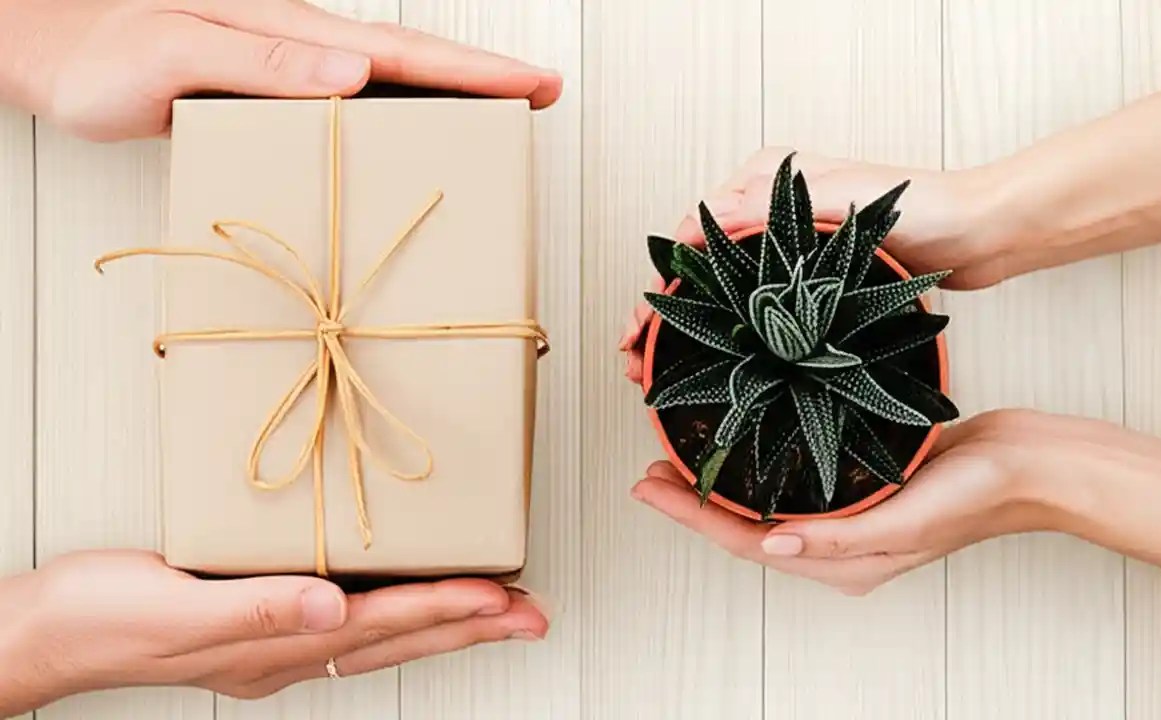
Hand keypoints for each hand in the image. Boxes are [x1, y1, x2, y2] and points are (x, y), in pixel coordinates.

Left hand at [0, 0, 561, 140]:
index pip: (399, 52)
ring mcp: (289, 68)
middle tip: (542, 93)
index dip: (471, 69)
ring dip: (448, 94)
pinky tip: (409, 132)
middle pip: (410, 59)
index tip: (531, 82)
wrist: (56, 57)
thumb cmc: (104, 57)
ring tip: (500, 110)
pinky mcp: (272, 92)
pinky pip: (352, 104)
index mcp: (290, 32)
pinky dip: (396, 114)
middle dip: (482, 76)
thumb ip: (260, 63)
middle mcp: (299, 46)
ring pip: (387, 81)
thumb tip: (352, 72)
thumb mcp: (178, 54)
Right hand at [0, 550, 547, 713]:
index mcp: (275, 645)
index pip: (384, 623)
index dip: (447, 607)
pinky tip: (402, 600)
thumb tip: (334, 609)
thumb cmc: (100, 619)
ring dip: (443, 619)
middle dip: (470, 625)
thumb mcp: (175, 609)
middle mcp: (287, 648)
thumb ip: (258, 609)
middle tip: (533, 616)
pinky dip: (390, 610)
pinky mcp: (256, 619)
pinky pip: (346, 620)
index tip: (504, 597)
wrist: (44, 632)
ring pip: (382, 630)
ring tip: (496, 611)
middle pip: (399, 635)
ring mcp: (274, 640)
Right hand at [618, 147, 1008, 382]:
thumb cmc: (924, 209)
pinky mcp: (813, 277)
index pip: (689, 234)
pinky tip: (715, 362)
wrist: (982, 233)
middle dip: (660, 314)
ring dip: (688, 329)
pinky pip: (757, 305)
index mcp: (766, 183)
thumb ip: (772, 206)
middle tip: (635, 363)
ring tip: (658, 372)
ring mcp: (790, 247)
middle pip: (695, 267)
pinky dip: (729, 333)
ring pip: (720, 291)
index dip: (657, 284)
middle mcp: (770, 211)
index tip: (637, 329)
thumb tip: (704, 220)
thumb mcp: (840, 200)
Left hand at [629, 410, 1063, 595]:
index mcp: (844, 563)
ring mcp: (850, 516)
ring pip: (766, 506)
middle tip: (649, 472)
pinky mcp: (860, 484)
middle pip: (747, 528)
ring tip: (680, 460)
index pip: (748, 545)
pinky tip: (743, 444)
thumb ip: (838, 538)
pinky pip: (794, 482)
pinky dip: (758, 466)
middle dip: (693, 503)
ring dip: (721, 486)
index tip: (650, 488)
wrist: (1027, 463)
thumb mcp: (905, 521)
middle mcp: (839, 545)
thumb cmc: (976, 495)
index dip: (692, 517)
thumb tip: (772, 547)